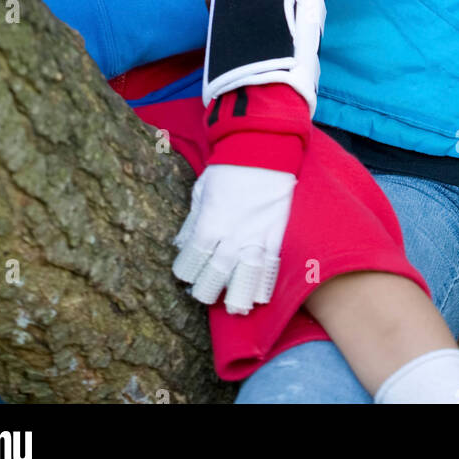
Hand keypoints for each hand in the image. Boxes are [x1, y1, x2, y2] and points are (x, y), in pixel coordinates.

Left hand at [172, 164, 295, 313]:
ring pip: (245, 278)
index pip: (192, 261)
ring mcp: (256, 237)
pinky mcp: (276, 234)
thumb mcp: (201, 190)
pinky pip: (271, 266)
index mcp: (209, 223)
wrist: (263, 149)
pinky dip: (265, 284)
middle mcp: (231, 236)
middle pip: (216, 275)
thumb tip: (181, 244)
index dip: (186, 272)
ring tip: (234, 308)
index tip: (186, 274)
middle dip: (207, 290)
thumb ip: (192, 220)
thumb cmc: (228, 167)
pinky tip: (260, 296)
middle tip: (204, 295)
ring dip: (238, 296)